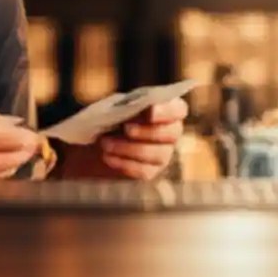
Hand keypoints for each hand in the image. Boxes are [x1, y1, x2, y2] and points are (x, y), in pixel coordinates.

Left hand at [56, 97, 187, 179]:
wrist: (98, 138)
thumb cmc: (112, 114)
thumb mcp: (118, 105)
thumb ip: (128, 106)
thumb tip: (131, 110)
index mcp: (168, 109)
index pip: (178, 110)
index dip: (167, 111)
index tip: (150, 111)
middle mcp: (171, 132)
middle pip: (171, 134)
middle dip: (147, 131)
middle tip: (126, 128)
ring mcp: (164, 153)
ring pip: (157, 154)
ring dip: (129, 148)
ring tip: (106, 143)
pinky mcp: (151, 170)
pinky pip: (144, 171)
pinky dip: (124, 163)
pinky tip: (107, 157)